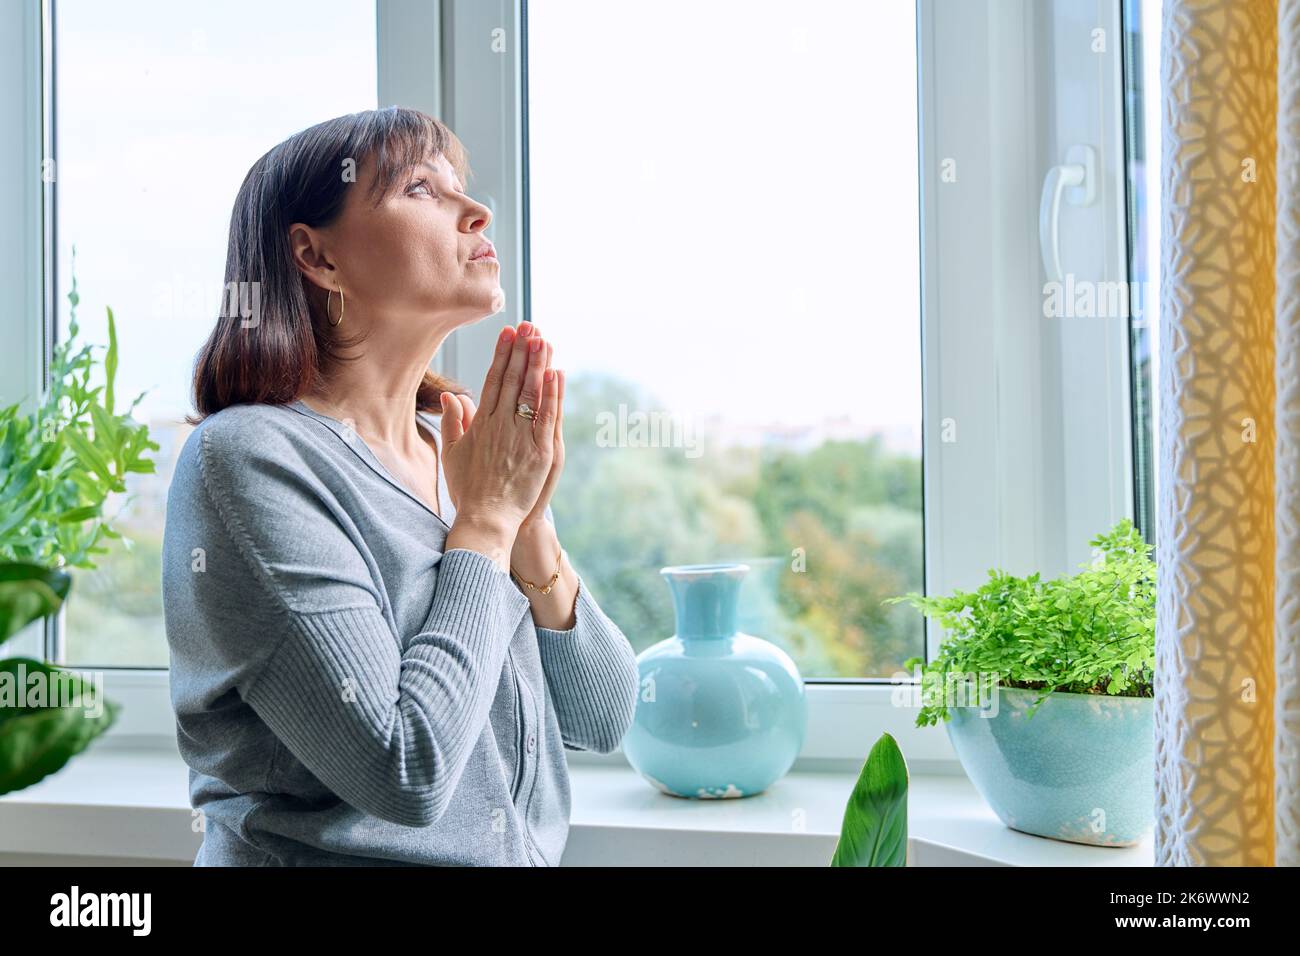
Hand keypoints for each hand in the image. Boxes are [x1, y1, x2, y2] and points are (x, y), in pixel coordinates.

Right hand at [438, 321, 557, 545]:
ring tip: (544, 339)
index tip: (508, 332)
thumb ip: (453, 422)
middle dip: (522, 350)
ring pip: (531, 393)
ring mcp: (520, 437)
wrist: (485, 520)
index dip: (502, 355)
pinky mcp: (540, 452)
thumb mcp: (453, 454)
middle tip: (529, 325)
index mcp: (481, 424)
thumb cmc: (468, 490)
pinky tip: (557, 373)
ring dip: (538, 364)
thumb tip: (451, 395)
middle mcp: (500, 425)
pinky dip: (552, 395)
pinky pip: (548, 417)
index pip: (493, 380)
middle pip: (513, 380)